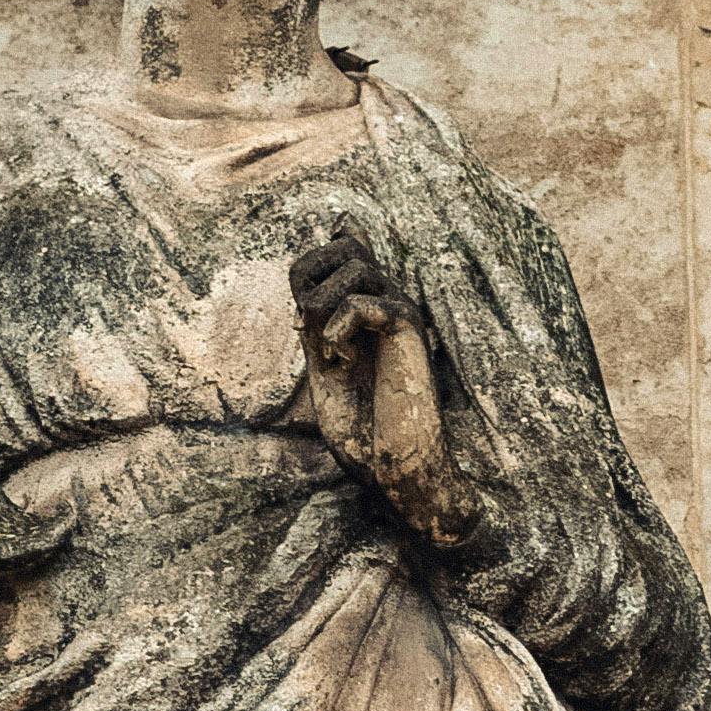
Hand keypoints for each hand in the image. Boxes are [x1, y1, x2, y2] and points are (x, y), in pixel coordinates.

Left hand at [290, 224, 466, 543]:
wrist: (390, 466)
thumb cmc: (361, 425)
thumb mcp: (322, 363)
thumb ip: (317, 320)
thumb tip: (306, 285)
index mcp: (368, 307)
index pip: (343, 244)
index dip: (307, 270)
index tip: (302, 325)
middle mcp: (388, 301)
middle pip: (345, 244)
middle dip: (311, 277)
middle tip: (308, 328)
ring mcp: (400, 311)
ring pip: (354, 264)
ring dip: (323, 307)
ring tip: (329, 350)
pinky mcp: (408, 328)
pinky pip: (361, 301)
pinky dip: (338, 330)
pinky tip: (344, 362)